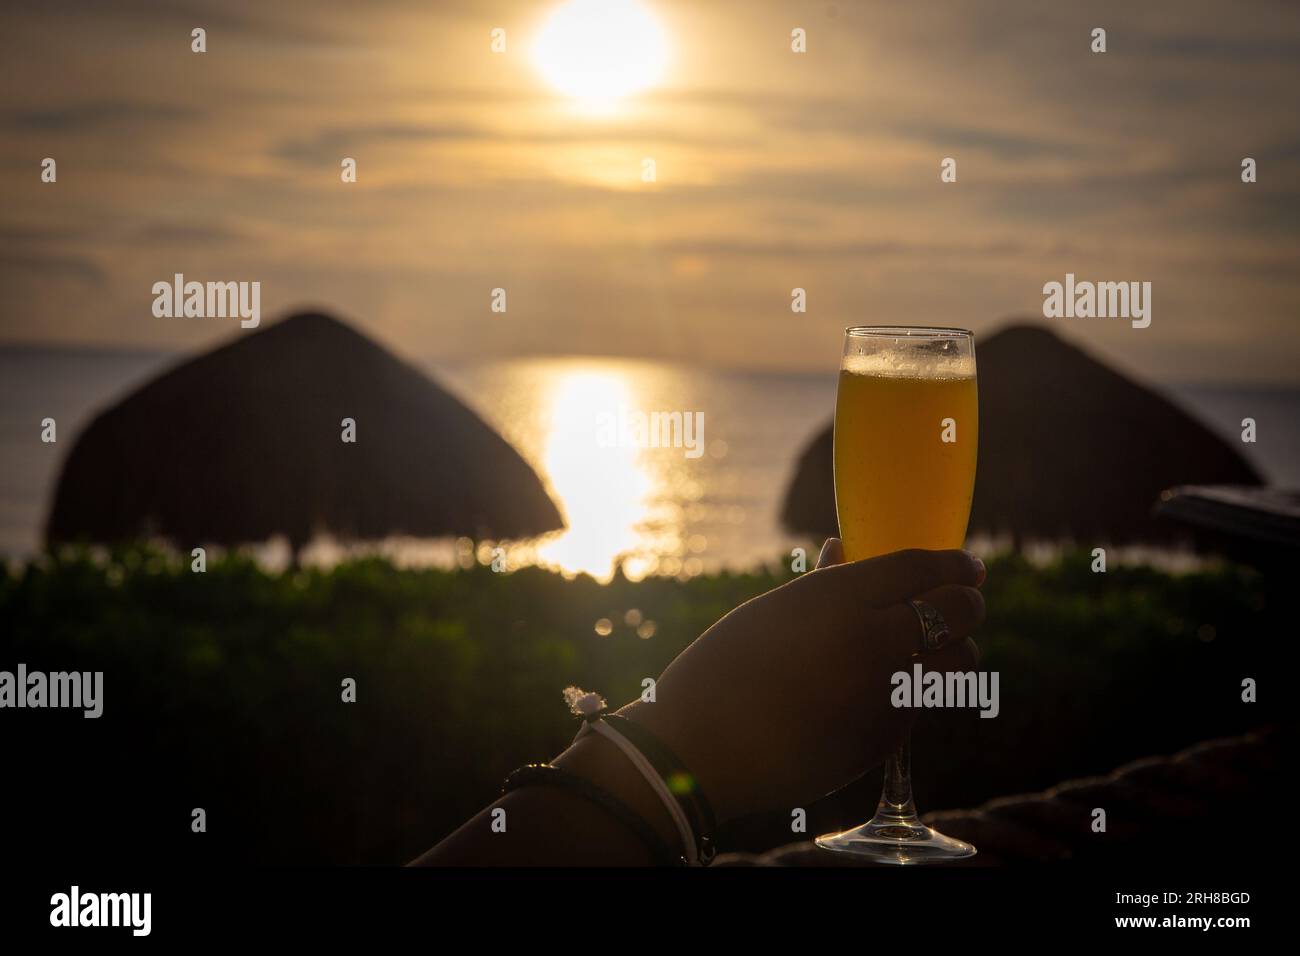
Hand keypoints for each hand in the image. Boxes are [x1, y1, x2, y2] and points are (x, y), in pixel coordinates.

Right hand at [619, 539, 984, 821]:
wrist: (699, 753)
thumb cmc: (722, 670)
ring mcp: (884, 694)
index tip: (969, 565)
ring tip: (936, 648)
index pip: (921, 567)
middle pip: (958, 611)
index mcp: (838, 597)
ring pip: (958, 663)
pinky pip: (921, 705)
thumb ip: (822, 585)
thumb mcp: (770, 613)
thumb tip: (843, 549)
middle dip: (968, 602)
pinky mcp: (886, 740)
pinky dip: (916, 692)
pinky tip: (886, 690)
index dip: (953, 563)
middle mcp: (873, 641)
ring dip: (956, 650)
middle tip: (963, 601)